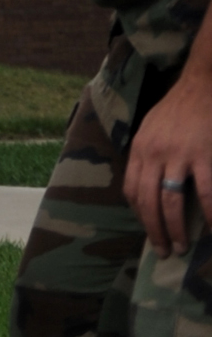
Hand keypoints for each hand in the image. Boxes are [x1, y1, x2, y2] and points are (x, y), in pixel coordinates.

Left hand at [126, 67, 211, 256]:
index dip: (139, 214)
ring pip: (171, 201)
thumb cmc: (177, 109)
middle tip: (164, 251)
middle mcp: (154, 153)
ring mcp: (178, 155)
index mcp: (140, 148)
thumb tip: (146, 184)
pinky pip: (206, 193)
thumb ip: (146, 155)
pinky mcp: (202, 155)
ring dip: (175, 228)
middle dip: (155, 230)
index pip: (132, 189)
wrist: (200, 85)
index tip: (149, 231)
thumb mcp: (150, 129)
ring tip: (181, 246)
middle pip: (148, 201)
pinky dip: (210, 214)